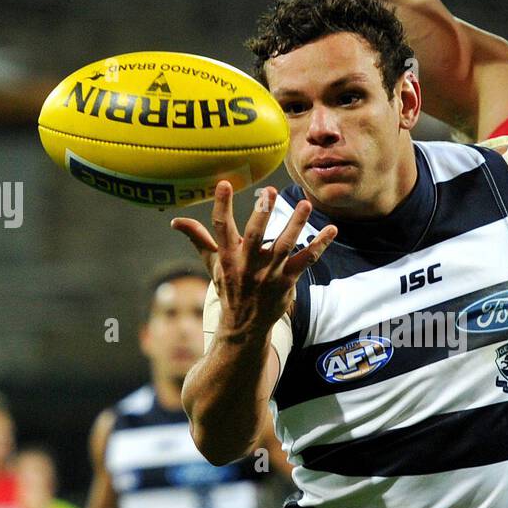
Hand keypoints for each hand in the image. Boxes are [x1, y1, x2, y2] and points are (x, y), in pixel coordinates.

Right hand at [171, 182, 336, 339]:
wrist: (245, 324)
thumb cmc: (230, 287)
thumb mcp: (213, 264)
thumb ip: (199, 238)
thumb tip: (176, 220)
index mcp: (228, 256)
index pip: (221, 226)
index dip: (222, 204)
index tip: (224, 183)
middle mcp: (247, 263)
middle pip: (254, 235)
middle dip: (261, 213)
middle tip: (268, 192)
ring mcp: (269, 273)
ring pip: (284, 245)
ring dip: (296, 224)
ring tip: (304, 204)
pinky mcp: (287, 281)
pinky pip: (306, 260)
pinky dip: (320, 244)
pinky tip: (331, 228)